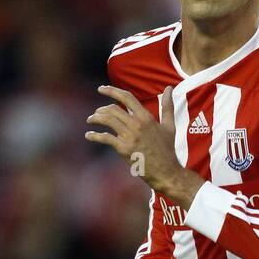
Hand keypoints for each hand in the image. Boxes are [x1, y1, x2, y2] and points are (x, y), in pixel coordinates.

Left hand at [86, 85, 198, 203]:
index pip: (126, 98)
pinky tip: (88, 135)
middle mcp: (137, 125)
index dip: (112, 91)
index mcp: (146, 117)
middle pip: (113, 109)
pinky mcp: (124, 149)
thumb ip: (167, 106)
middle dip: (101, 109)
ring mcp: (130, 137)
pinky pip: (105, 138)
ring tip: (90, 120)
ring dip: (95, 118)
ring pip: (108, 120)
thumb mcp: (170, 126)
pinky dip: (94, 136)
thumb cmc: (168, 150)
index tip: (101, 89)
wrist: (166, 171)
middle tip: (96, 113)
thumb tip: (169, 87)